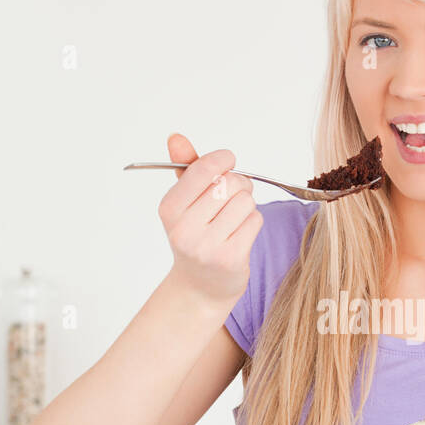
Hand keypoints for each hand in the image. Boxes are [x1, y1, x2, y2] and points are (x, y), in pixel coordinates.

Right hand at [158, 133, 263, 311]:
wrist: (200, 286)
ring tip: (234, 217)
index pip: (202, 170)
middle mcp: (184, 229)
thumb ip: (186, 169)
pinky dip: (253, 222)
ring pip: (246, 202)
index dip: (222, 160)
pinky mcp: (231, 259)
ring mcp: (207, 246)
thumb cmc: (196, 236)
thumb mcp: (184, 203)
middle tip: (233, 196)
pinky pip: (255, 221)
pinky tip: (240, 233)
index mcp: (169, 209)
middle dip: (238, 184)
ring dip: (246, 205)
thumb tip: (176, 138)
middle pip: (229, 184)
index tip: (228, 160)